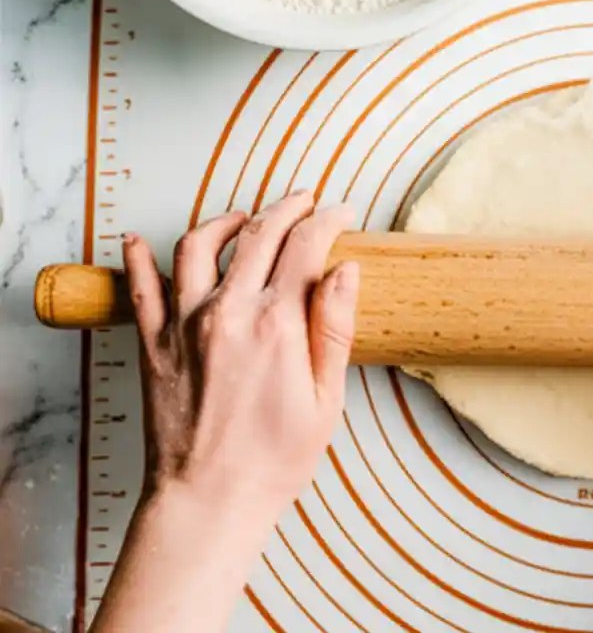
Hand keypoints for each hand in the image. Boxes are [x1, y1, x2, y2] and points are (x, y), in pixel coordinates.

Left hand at [94, 193, 359, 632]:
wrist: (210, 498)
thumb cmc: (274, 459)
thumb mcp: (326, 397)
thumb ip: (335, 326)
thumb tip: (345, 271)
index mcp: (277, 324)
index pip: (306, 246)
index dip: (329, 220)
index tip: (341, 213)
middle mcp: (228, 312)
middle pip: (259, 234)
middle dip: (287, 208)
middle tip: (305, 202)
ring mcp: (185, 324)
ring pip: (200, 245)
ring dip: (227, 221)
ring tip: (244, 218)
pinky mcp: (154, 344)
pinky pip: (141, 287)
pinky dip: (140, 257)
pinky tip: (142, 242)